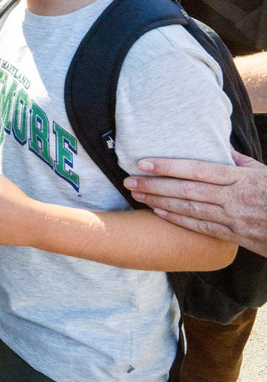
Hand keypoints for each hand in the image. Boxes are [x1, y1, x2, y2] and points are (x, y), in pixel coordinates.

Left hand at [126, 151, 266, 256]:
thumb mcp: (264, 172)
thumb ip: (240, 160)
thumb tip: (220, 145)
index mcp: (241, 178)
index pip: (198, 170)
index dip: (169, 166)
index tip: (144, 162)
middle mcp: (234, 198)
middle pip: (187, 190)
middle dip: (155, 185)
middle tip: (128, 180)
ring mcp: (234, 218)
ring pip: (189, 209)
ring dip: (159, 201)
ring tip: (137, 194)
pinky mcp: (235, 236)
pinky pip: (200, 226)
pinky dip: (177, 219)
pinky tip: (158, 211)